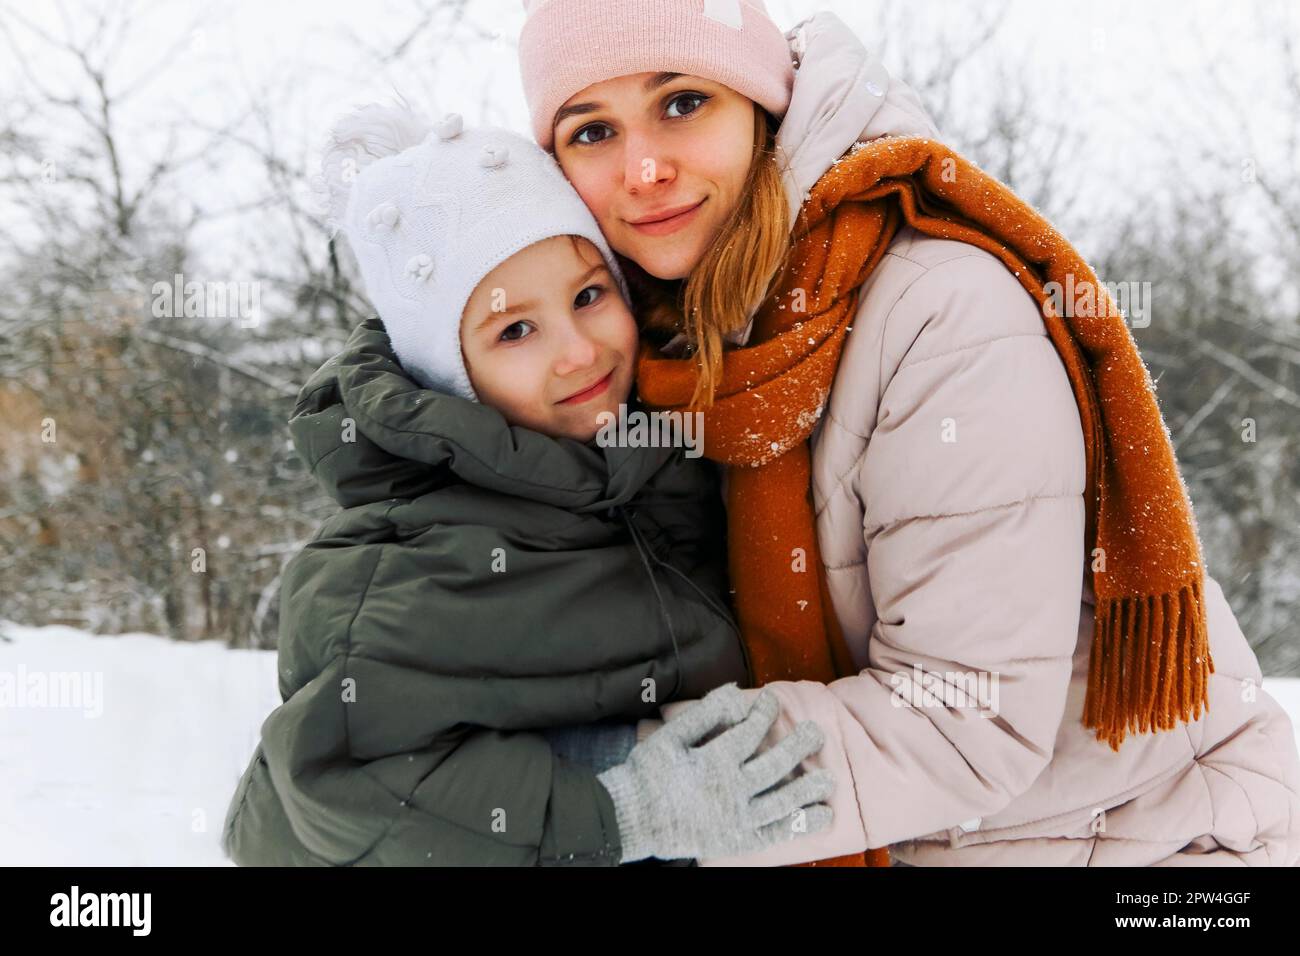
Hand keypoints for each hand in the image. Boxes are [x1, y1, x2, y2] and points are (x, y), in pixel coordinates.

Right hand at [597, 682, 833, 861]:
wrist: (632, 818)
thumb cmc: (648, 773)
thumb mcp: (670, 736)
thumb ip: (704, 714)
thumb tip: (735, 691)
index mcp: (712, 761)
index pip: (749, 732)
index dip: (764, 713)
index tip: (773, 702)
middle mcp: (729, 791)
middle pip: (774, 765)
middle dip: (799, 746)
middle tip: (816, 733)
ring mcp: (735, 819)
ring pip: (782, 801)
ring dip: (808, 788)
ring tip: (830, 777)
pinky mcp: (737, 840)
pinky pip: (775, 834)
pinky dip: (800, 825)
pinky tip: (822, 815)